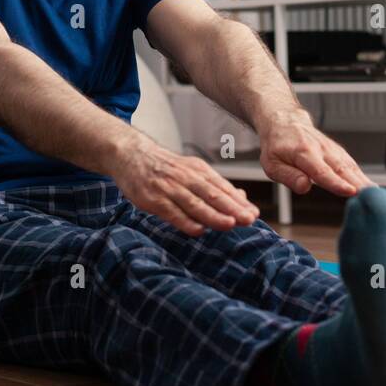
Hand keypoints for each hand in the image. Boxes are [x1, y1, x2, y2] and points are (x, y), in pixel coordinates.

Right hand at [108, 131, 259, 235]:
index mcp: (198, 170)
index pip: (222, 188)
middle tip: (249, 219)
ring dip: (213, 215)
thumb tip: (242, 198)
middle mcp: (185, 177)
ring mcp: (168, 188)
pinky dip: (186, 221)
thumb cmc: (166, 168)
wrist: (131, 155)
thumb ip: (214, 186)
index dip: (239, 202)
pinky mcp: (153, 199)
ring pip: (195, 203)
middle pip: (212, 194)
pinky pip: (172, 212)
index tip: (254, 213)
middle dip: (232, 208)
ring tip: (230, 224)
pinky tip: (198, 230)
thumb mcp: (191, 170)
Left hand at [258, 111, 372, 196]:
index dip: (337, 183)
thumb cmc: (277, 146)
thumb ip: (289, 176)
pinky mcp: (337, 152)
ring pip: (350, 166)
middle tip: (373, 198)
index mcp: (303, 153)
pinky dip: (362, 176)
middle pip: (342, 169)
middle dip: (358, 184)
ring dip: (364, 180)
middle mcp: (321, 149)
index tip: (350, 191)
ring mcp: (331, 149)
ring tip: (376, 196)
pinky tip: (370, 188)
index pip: (322, 171)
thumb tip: (305, 187)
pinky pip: (351, 164)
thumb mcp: (272, 164)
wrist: (285, 122)